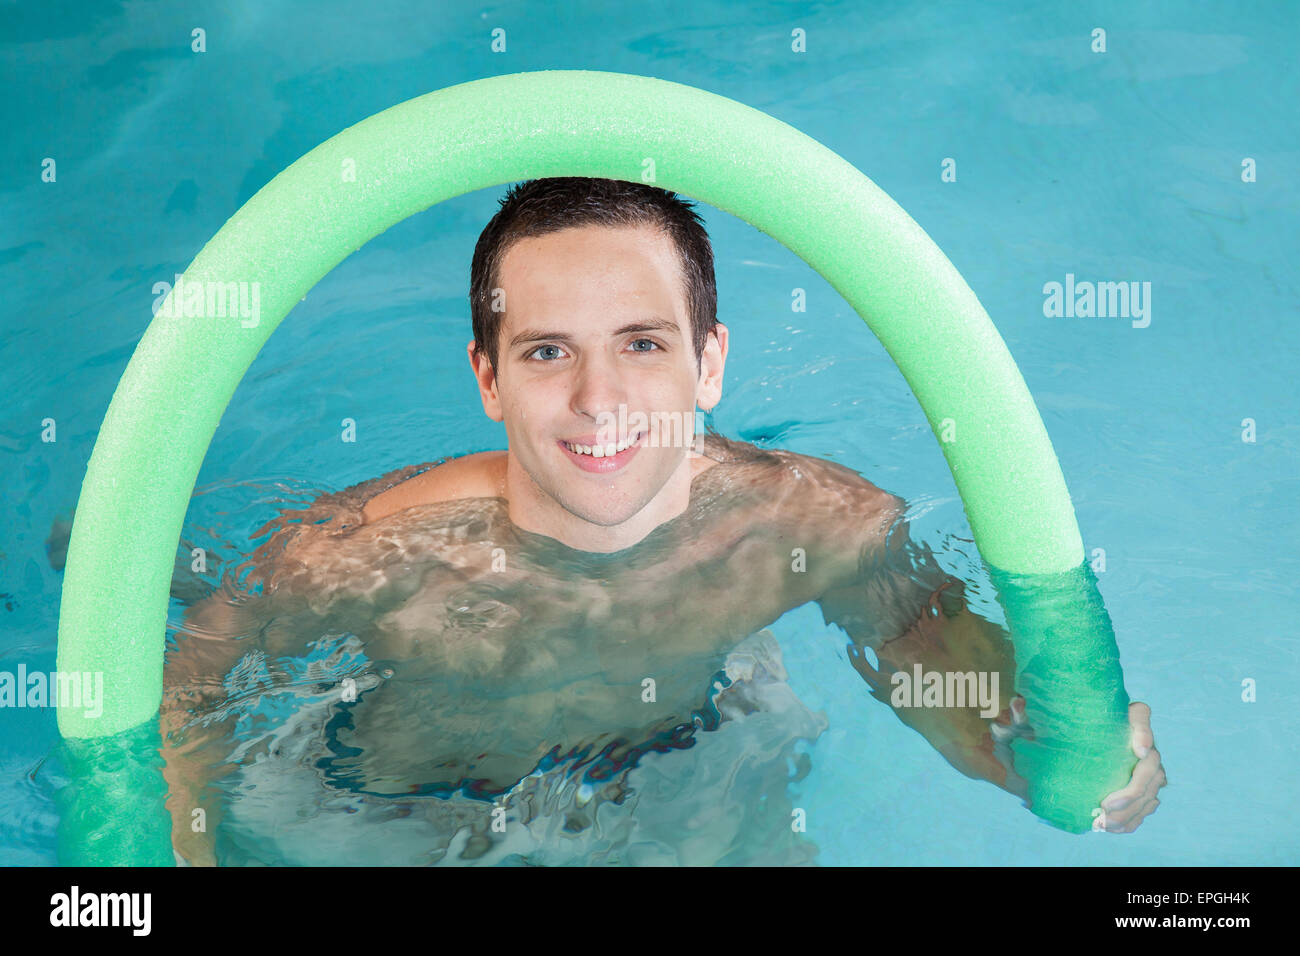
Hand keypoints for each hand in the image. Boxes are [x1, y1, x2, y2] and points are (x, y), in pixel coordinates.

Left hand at [992, 697, 1165, 832]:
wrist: (1040, 763)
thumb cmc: (1038, 739)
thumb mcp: (1028, 727)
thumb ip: (1023, 715)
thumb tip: (1017, 705)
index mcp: (1114, 717)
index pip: (1140, 714)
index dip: (1144, 730)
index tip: (1138, 750)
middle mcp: (1134, 740)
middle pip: (1152, 762)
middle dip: (1136, 787)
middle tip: (1106, 805)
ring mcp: (1141, 767)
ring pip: (1153, 788)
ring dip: (1132, 810)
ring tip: (1104, 821)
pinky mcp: (1138, 789)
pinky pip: (1146, 806)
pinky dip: (1131, 819)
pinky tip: (1111, 827)